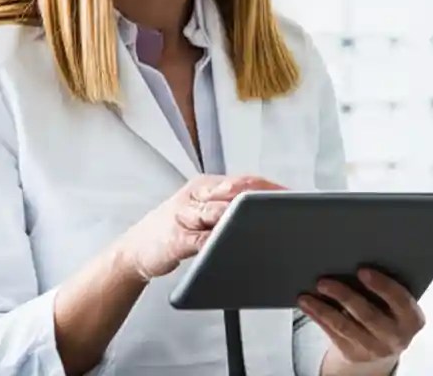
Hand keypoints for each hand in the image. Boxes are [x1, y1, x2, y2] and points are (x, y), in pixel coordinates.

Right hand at [113, 174, 284, 281]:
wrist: (135, 251)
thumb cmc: (176, 230)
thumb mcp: (203, 214)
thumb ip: (229, 209)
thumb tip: (271, 209)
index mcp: (206, 186)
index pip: (245, 182)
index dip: (272, 188)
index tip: (297, 197)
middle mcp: (196, 195)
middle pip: (236, 191)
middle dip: (263, 198)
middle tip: (289, 205)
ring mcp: (185, 215)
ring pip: (218, 210)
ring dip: (243, 214)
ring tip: (266, 218)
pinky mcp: (176, 239)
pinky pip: (201, 238)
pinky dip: (219, 240)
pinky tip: (234, 244)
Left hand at [299, 269, 425, 369]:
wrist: (383, 348)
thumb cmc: (390, 313)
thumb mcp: (398, 304)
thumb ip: (389, 288)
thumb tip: (359, 257)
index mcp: (412, 319)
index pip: (400, 300)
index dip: (382, 285)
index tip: (362, 270)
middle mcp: (395, 337)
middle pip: (368, 315)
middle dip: (345, 296)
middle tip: (324, 281)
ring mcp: (373, 349)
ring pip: (345, 326)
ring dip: (324, 309)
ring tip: (309, 294)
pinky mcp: (353, 354)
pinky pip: (333, 334)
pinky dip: (318, 317)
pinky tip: (308, 305)